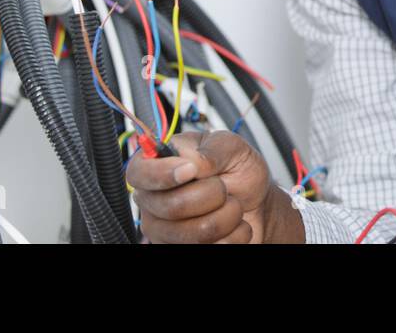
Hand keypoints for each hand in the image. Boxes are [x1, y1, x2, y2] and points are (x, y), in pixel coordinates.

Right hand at [126, 131, 304, 243]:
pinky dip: (232, 236)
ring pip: (193, 232)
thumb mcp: (232, 146)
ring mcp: (163, 230)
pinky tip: (233, 226)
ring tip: (233, 205)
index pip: (139, 172)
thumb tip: (191, 161)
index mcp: (159, 165)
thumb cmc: (237, 170)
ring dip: (227, 216)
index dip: (162, 174)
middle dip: (213, 194)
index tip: (191, 170)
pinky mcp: (179, 249)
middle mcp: (154, 200)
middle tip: (224, 186)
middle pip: (171, 206)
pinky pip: (207, 249)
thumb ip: (212, 148)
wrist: (256, 202)